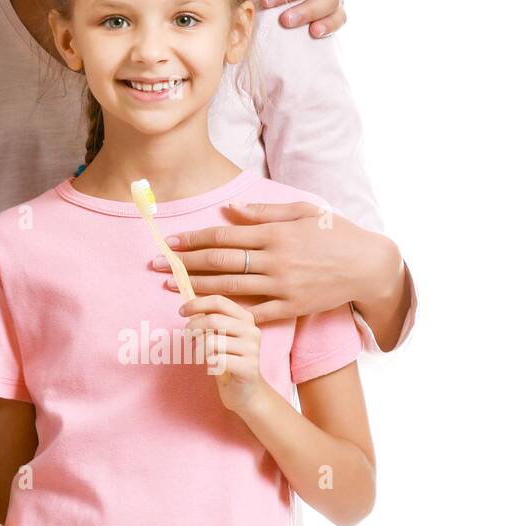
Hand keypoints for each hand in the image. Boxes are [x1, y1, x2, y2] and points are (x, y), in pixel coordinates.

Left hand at [152, 201, 384, 324]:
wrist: (370, 266)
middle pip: (219, 261)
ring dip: (197, 288)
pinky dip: (229, 314)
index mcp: (274, 234)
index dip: (192, 239)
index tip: (169, 241)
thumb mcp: (303, 211)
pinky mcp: (292, 307)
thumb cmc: (336, 232)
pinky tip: (207, 315)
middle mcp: (275, 259)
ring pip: (231, 287)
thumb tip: (230, 210)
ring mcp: (283, 285)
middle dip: (184, 263)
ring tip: (171, 288)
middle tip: (155, 266)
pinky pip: (255, 313)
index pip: (223, 236)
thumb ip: (265, 212)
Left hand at [178, 294, 263, 414]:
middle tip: (188, 337)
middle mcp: (252, 331)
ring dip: (200, 350)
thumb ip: (209, 320)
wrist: (246, 392)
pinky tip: (216, 368)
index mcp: (246, 318)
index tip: (181, 311)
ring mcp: (252, 349)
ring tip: (205, 356)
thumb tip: (187, 306)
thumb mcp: (219, 336)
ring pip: (211, 341)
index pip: (219, 301)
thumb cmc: (228, 361)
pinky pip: (216, 360)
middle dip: (193, 328)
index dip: (196, 303)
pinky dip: (209, 364)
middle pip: (212, 320)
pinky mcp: (249, 368)